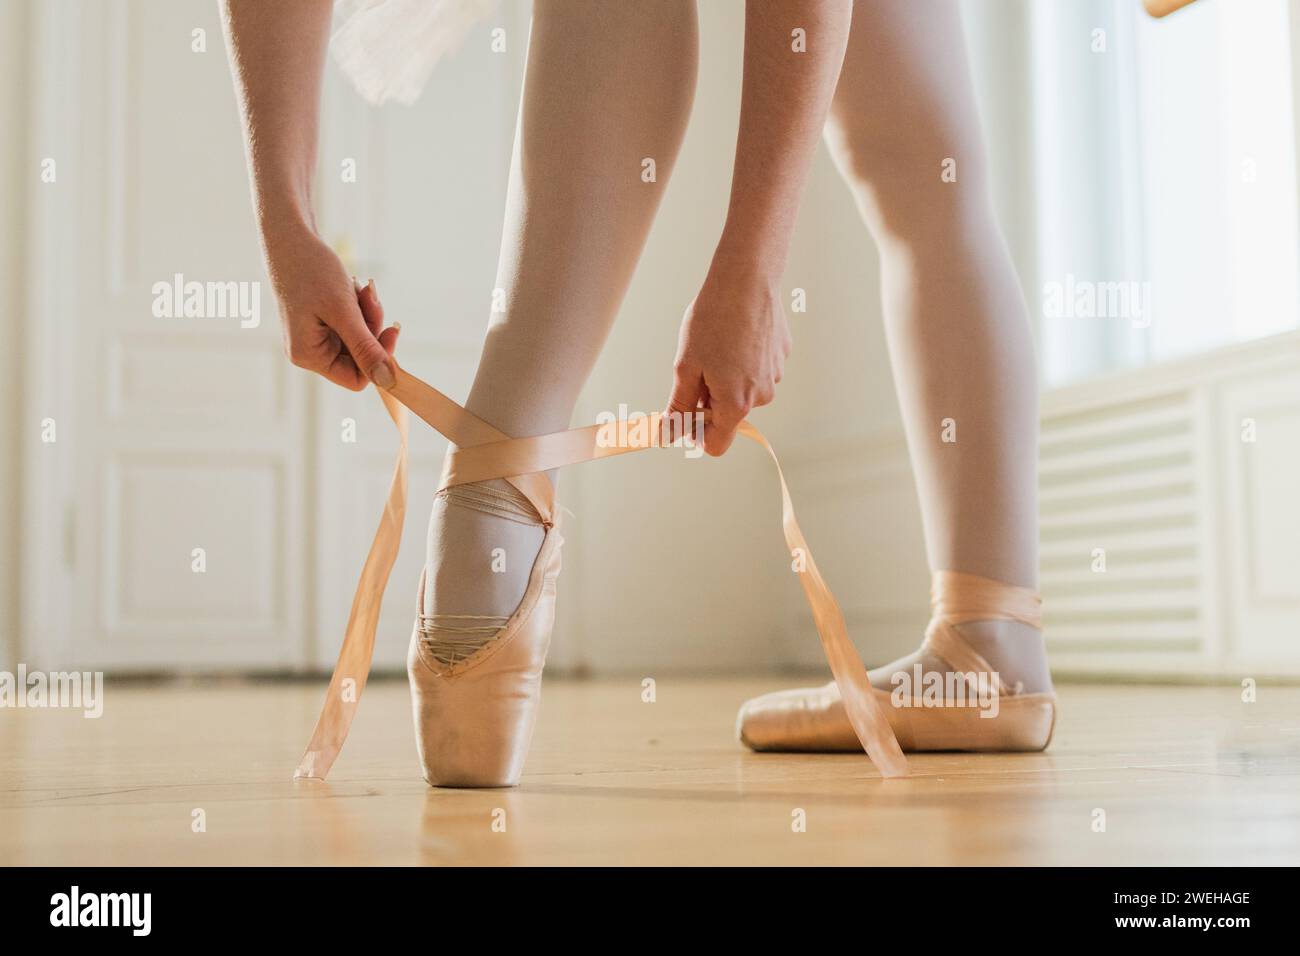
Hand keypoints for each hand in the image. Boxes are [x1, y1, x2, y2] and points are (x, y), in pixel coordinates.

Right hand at [263, 223, 398, 389]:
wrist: (290, 237)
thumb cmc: (311, 271)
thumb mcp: (344, 312)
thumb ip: (366, 348)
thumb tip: (388, 381)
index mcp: (308, 356)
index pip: (356, 379)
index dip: (377, 359)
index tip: (391, 330)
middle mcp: (309, 352)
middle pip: (360, 357)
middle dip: (372, 328)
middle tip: (372, 298)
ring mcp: (314, 337)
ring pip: (359, 339)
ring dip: (368, 314)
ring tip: (362, 289)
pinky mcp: (320, 322)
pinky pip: (352, 324)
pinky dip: (359, 307)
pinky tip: (353, 287)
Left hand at [664, 265, 791, 455]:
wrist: (746, 280)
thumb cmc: (713, 321)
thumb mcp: (686, 365)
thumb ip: (679, 405)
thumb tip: (669, 432)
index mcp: (736, 403)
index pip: (716, 445)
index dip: (695, 434)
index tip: (683, 414)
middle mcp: (761, 396)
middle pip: (729, 415)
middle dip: (708, 400)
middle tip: (696, 366)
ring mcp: (775, 375)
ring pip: (742, 391)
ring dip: (725, 378)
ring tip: (716, 345)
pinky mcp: (781, 356)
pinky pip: (756, 370)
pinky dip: (741, 361)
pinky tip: (734, 335)